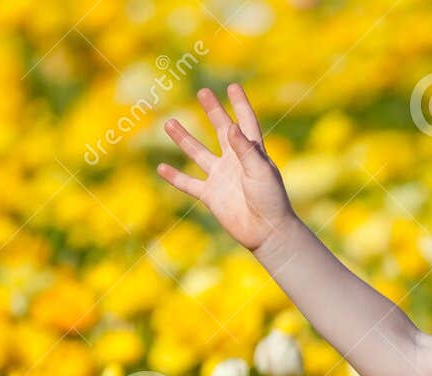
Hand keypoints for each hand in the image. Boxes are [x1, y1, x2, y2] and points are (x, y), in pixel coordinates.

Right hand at [157, 84, 296, 252]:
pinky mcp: (211, 196)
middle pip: (221, 130)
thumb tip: (231, 127)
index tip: (233, 87)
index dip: (240, 104)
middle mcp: (235, 162)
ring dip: (184, 139)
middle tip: (202, 92)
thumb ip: (245, 149)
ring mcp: (221, 178)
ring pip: (198, 153)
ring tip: (169, 123)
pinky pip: (189, 184)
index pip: (246, 122)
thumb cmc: (271, 200)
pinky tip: (161, 168)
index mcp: (252, 152)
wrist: (267, 232)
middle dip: (213, 112)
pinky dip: (175, 177)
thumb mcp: (260, 171)